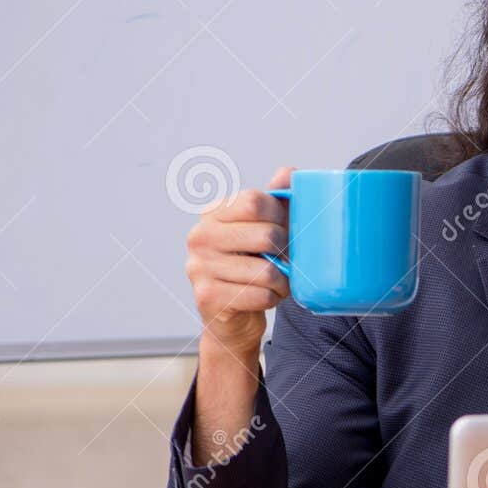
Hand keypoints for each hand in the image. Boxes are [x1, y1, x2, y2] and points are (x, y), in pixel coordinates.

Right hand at [185, 167, 292, 358]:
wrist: (234, 315)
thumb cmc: (254, 265)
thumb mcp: (266, 228)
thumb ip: (278, 199)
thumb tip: (288, 172)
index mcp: (214, 213)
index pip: (256, 202)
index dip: (280, 216)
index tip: (284, 229)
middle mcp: (200, 236)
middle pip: (266, 235)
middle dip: (286, 251)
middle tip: (285, 260)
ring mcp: (199, 266)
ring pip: (267, 271)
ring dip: (283, 281)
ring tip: (278, 281)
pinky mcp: (207, 296)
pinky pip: (260, 295)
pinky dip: (273, 298)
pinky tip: (266, 296)